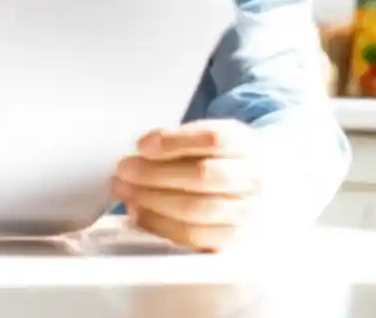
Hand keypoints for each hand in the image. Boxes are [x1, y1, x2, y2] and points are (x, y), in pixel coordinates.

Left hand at [112, 119, 260, 251]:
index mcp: (245, 145)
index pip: (215, 139)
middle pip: (204, 176)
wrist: (247, 185)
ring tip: (124, 190)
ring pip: (197, 208)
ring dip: (152, 199)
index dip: (174, 142)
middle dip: (156, 173)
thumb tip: (144, 149)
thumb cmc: (215, 159)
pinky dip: (159, 224)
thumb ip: (174, 140)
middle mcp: (251, 179)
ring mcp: (245, 212)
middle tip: (125, 169)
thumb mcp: (202, 136)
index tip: (143, 145)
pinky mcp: (230, 239)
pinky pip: (193, 236)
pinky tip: (138, 212)